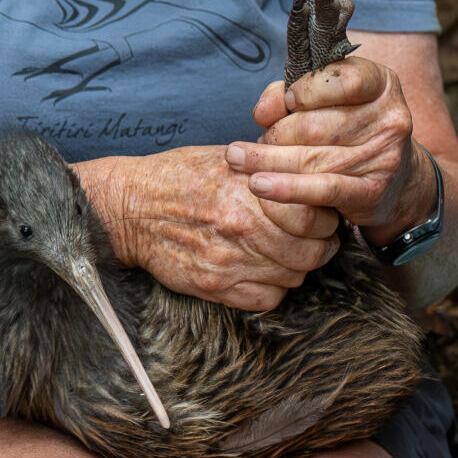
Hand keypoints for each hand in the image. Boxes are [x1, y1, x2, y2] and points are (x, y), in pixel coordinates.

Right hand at [107, 147, 339, 311]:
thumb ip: (269, 166)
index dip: (325, 217)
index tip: (322, 214)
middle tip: (315, 238)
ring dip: (298, 268)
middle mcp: (244, 228)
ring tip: (289, 253)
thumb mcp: (228, 157)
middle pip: (311, 252)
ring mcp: (230, 261)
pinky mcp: (216, 287)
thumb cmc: (179, 175)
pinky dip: (274, 290)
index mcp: (250, 190)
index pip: (315, 216)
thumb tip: (307, 170)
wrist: (132, 208)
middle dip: (320, 246)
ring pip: (293, 278)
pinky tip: (265, 272)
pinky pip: (267, 301)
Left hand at [229, 57, 433, 237]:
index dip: (305, 90)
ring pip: (311, 157)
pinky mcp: (372, 191)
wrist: (397, 179)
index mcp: (380, 83)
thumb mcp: (329, 100)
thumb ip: (291, 95)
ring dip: (266, 160)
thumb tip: (262, 112)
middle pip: (314, 124)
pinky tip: (259, 185)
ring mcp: (384, 156)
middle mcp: (389, 117)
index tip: (287, 102)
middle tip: (255, 141)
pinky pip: (322, 189)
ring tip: (237, 159)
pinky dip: (286, 188)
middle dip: (276, 133)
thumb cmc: (350, 129)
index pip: (340, 79)